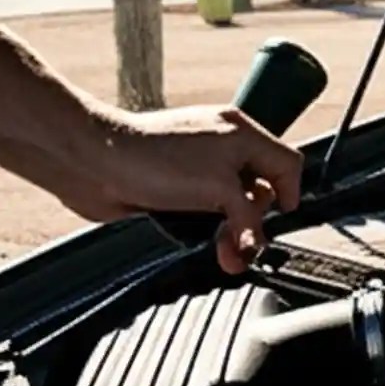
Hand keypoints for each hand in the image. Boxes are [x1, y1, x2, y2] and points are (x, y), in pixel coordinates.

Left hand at [77, 104, 302, 273]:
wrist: (94, 163)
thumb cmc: (154, 159)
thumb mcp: (220, 190)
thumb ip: (248, 219)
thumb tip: (255, 246)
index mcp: (242, 132)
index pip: (287, 163)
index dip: (290, 192)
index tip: (280, 219)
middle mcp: (224, 146)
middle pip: (261, 188)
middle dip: (253, 221)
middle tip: (241, 245)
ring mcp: (199, 166)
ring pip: (233, 204)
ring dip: (230, 231)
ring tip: (222, 253)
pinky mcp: (176, 186)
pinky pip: (206, 211)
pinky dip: (207, 228)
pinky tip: (197, 239)